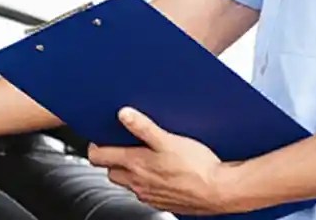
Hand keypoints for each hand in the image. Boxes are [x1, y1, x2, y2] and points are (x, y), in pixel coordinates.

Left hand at [87, 107, 236, 214]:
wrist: (220, 190)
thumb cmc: (197, 167)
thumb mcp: (168, 140)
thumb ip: (143, 127)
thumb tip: (123, 114)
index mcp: (135, 165)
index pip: (98, 157)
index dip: (95, 146)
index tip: (99, 138)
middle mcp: (137, 183)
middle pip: (111, 171)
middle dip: (112, 159)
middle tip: (120, 146)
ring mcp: (148, 195)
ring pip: (127, 182)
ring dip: (129, 171)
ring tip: (142, 157)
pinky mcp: (161, 202)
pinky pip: (144, 192)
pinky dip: (146, 182)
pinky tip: (161, 173)